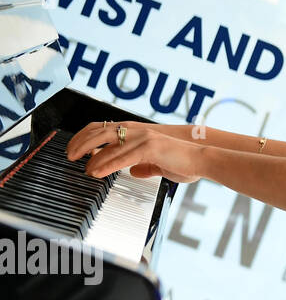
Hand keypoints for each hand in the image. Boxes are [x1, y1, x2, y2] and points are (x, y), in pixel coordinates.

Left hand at [66, 121, 204, 182]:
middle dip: (81, 144)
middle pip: (100, 131)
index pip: (104, 127)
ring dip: (92, 159)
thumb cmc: (184, 161)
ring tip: (84, 170)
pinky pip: (121, 157)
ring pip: (108, 146)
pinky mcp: (149, 148)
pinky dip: (106, 165)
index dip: (85, 136)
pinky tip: (97, 172)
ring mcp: (143, 138)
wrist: (202, 159)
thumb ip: (145, 165)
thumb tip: (134, 171)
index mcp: (138, 132)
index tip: (74, 149)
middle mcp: (138, 131)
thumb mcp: (159, 163)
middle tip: (69, 156)